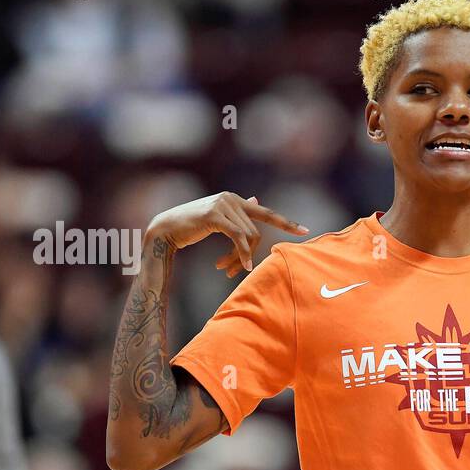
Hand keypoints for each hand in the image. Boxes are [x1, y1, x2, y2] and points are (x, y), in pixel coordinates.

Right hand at [147, 192, 308, 277]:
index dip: (286, 223)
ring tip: (225, 269)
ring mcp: (223, 204)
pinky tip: (237, 267)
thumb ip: (238, 212)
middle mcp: (231, 198)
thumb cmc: (190, 227)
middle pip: (255, 233)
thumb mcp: (218, 219)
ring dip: (239, 258)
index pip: (266, 212)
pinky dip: (240, 255)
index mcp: (234, 199)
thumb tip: (256, 200)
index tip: (305, 231)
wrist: (164, 229)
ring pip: (247, 238)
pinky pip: (238, 238)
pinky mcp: (215, 215)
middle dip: (248, 255)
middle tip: (234, 271)